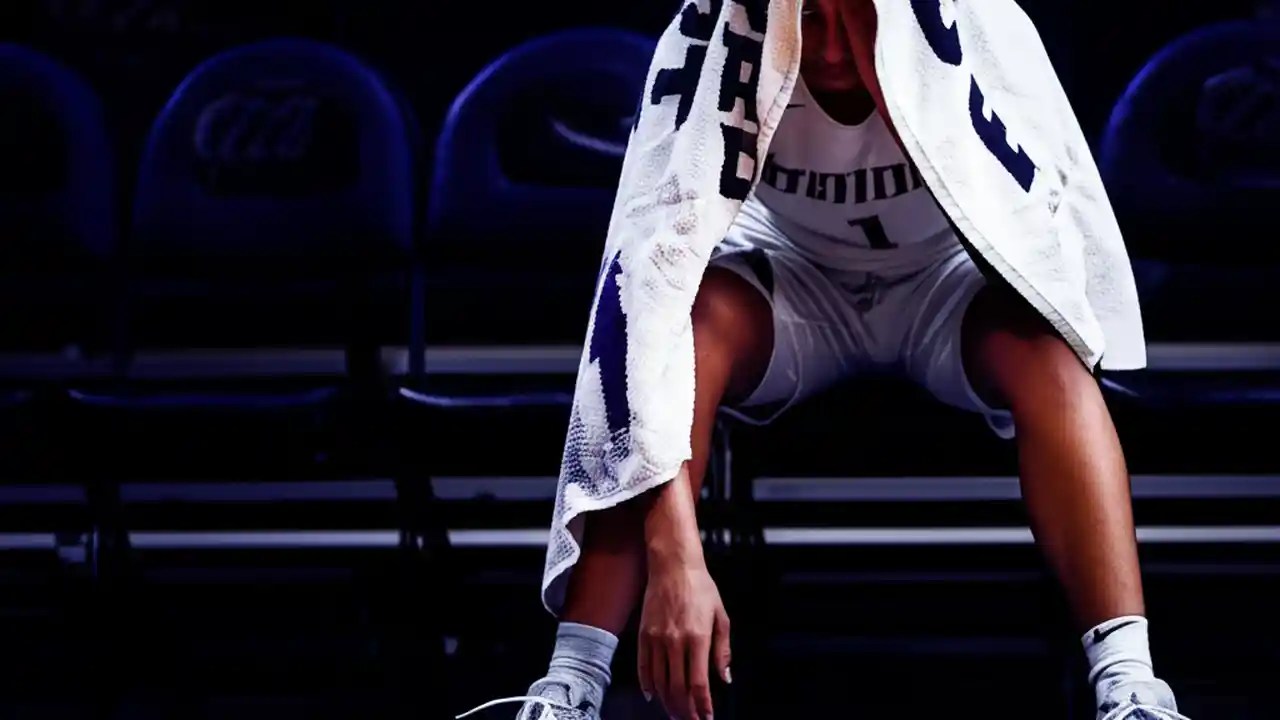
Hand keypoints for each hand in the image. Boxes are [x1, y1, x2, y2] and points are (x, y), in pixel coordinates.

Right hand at [637, 559, 731, 719]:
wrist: (673, 565)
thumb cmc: (700, 588)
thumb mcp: (721, 616)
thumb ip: (723, 650)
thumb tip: (725, 678)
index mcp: (698, 637)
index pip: (698, 683)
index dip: (702, 705)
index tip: (706, 716)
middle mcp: (675, 641)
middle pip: (677, 688)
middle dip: (685, 710)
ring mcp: (656, 638)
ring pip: (659, 682)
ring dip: (667, 702)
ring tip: (675, 713)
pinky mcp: (643, 634)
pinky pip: (643, 667)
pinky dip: (647, 685)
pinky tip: (653, 696)